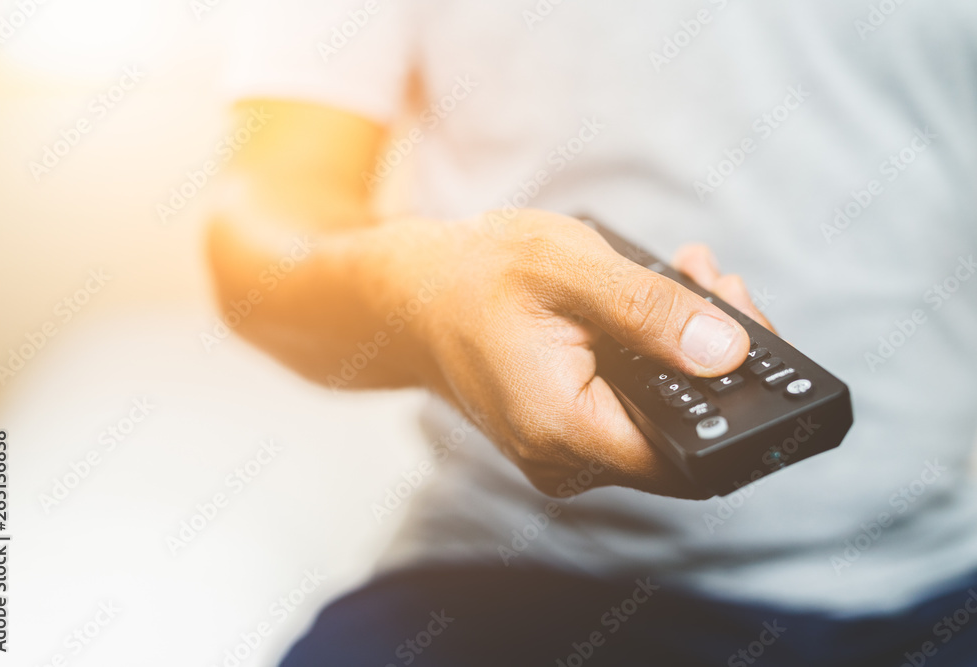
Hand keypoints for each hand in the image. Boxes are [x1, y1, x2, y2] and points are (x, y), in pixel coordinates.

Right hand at [411, 210, 756, 498]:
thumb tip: (728, 352)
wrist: (409, 297)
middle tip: (715, 285)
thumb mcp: (567, 269)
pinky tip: (653, 309)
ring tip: (688, 282)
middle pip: (683, 436)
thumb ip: (650, 312)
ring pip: (659, 421)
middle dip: (717, 360)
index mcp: (565, 430)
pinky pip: (631, 411)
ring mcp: (563, 453)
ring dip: (686, 354)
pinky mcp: (564, 435)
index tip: (743, 320)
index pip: (692, 452)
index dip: (738, 396)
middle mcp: (565, 459)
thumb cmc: (475, 275)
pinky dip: (654, 362)